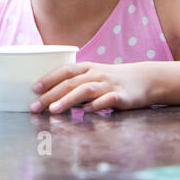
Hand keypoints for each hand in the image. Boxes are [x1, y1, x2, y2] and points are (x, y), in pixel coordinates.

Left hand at [30, 62, 158, 112]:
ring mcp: (109, 85)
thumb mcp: (96, 75)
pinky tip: (86, 112)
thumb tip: (52, 96)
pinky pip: (107, 100)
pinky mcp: (122, 96)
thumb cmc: (115, 80)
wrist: (146, 79)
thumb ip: (77, 83)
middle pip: (70, 83)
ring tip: (53, 110)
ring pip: (85, 90)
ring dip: (67, 100)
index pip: (65, 70)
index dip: (48, 78)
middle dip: (50, 94)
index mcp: (88, 67)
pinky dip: (96, 106)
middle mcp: (97, 74)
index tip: (33, 88)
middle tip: (35, 106)